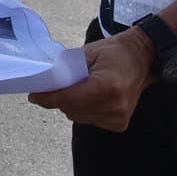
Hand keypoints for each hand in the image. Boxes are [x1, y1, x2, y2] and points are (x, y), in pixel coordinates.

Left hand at [27, 29, 153, 130]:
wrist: (143, 59)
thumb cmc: (114, 52)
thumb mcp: (87, 53)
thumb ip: (66, 69)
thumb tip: (44, 83)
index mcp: (108, 86)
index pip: (69, 99)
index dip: (48, 98)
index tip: (34, 95)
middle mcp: (115, 105)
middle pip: (71, 109)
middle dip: (58, 99)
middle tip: (53, 87)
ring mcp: (119, 117)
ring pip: (78, 117)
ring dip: (71, 105)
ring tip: (77, 89)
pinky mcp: (119, 124)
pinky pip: (89, 120)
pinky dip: (83, 110)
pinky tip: (89, 97)